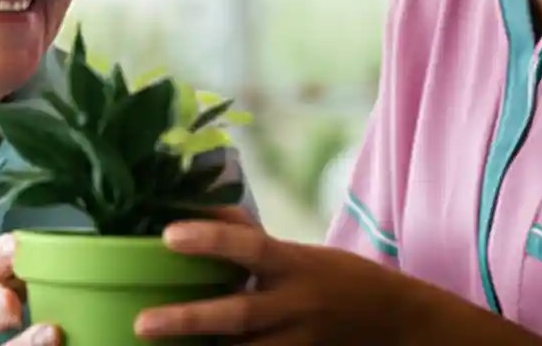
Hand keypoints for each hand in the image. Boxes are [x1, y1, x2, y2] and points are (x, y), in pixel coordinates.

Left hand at [134, 218, 410, 344]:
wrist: (399, 323)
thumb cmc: (336, 278)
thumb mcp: (298, 252)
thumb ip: (249, 236)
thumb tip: (198, 209)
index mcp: (294, 266)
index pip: (249, 247)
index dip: (210, 239)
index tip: (168, 235)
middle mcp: (297, 307)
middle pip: (240, 315)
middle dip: (189, 320)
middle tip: (142, 322)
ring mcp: (301, 344)